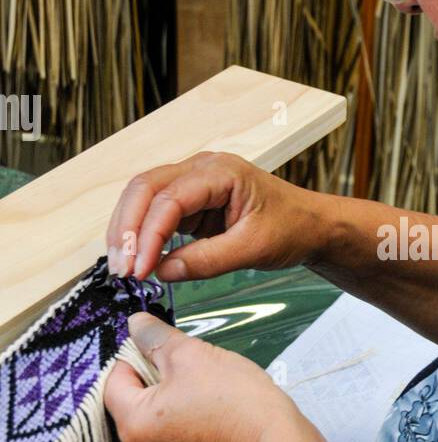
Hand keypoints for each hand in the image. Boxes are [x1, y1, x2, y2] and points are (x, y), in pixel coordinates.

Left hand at [104, 312, 295, 441]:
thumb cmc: (234, 401)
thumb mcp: (191, 354)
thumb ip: (155, 337)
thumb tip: (136, 324)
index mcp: (133, 424)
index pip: (113, 382)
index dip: (134, 357)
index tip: (160, 349)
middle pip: (134, 406)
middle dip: (156, 382)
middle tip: (188, 369)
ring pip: (157, 425)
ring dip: (172, 405)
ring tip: (205, 393)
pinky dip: (189, 428)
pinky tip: (214, 415)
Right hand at [105, 151, 334, 282]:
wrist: (311, 225)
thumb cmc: (291, 227)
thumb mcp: (253, 249)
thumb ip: (207, 261)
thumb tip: (162, 272)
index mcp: (221, 172)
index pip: (170, 198)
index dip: (148, 234)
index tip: (140, 269)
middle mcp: (201, 169)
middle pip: (144, 188)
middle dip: (127, 229)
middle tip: (122, 269)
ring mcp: (193, 182)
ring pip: (143, 198)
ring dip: (128, 231)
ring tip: (124, 268)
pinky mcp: (190, 201)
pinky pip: (155, 212)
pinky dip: (141, 235)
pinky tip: (138, 259)